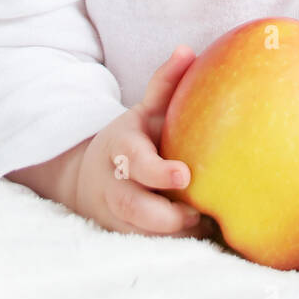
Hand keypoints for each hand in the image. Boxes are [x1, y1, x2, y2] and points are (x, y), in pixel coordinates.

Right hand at [72, 46, 214, 240]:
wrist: (91, 178)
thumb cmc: (133, 139)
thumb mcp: (144, 112)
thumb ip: (164, 85)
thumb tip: (187, 50)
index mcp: (121, 151)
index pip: (136, 163)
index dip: (158, 172)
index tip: (184, 175)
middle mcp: (114, 186)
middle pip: (134, 209)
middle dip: (167, 216)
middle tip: (198, 214)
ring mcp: (117, 217)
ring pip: (143, 235)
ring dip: (176, 234)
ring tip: (208, 224)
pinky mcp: (125, 239)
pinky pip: (151, 248)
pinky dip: (176, 246)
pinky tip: (204, 236)